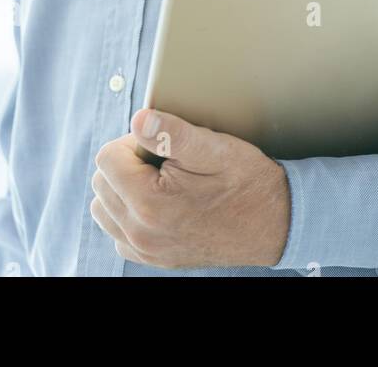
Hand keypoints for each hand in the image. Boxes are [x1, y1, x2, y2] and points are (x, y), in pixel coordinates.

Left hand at [90, 108, 290, 268]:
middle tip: (164, 159)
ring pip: (104, 208)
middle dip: (126, 163)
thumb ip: (171, 132)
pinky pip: (118, 231)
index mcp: (150, 204)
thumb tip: (138, 119)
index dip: (132, 141)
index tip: (160, 144)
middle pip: (102, 182)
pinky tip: (158, 200)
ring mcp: (146, 251)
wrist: (275, 224)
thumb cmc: (246, 183)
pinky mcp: (153, 259)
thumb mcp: (213, 148)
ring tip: (160, 179)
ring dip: (123, 187)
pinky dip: (129, 212)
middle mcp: (141, 234)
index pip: (107, 158)